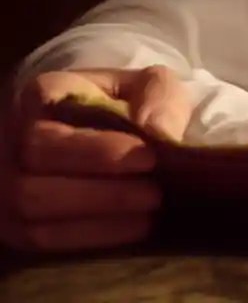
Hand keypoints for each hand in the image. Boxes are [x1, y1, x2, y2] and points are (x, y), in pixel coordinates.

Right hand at [0, 66, 191, 252]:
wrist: (116, 141)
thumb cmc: (129, 107)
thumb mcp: (150, 87)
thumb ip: (158, 96)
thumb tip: (157, 129)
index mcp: (44, 94)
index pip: (48, 108)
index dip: (94, 139)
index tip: (148, 156)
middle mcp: (12, 135)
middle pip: (38, 158)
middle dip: (100, 179)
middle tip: (154, 192)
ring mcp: (6, 180)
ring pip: (33, 201)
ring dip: (96, 209)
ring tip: (148, 207)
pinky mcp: (13, 220)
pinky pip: (39, 234)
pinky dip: (89, 233)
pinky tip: (134, 227)